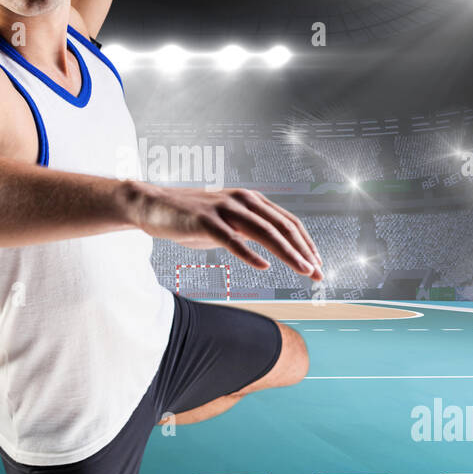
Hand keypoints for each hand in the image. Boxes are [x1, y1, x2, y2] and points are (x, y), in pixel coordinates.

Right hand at [129, 183, 324, 280]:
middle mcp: (242, 200)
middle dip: (304, 251)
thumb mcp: (226, 223)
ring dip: (287, 253)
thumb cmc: (191, 218)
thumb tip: (271, 249)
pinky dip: (249, 254)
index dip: (306, 243)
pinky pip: (232, 239)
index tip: (318, 264)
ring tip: (303, 270)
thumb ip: (248, 231)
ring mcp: (224, 209)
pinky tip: (264, 266)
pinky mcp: (205, 221)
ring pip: (264, 232)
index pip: (288, 222)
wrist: (153, 205)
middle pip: (282, 226)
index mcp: (251, 200)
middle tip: (318, 273)